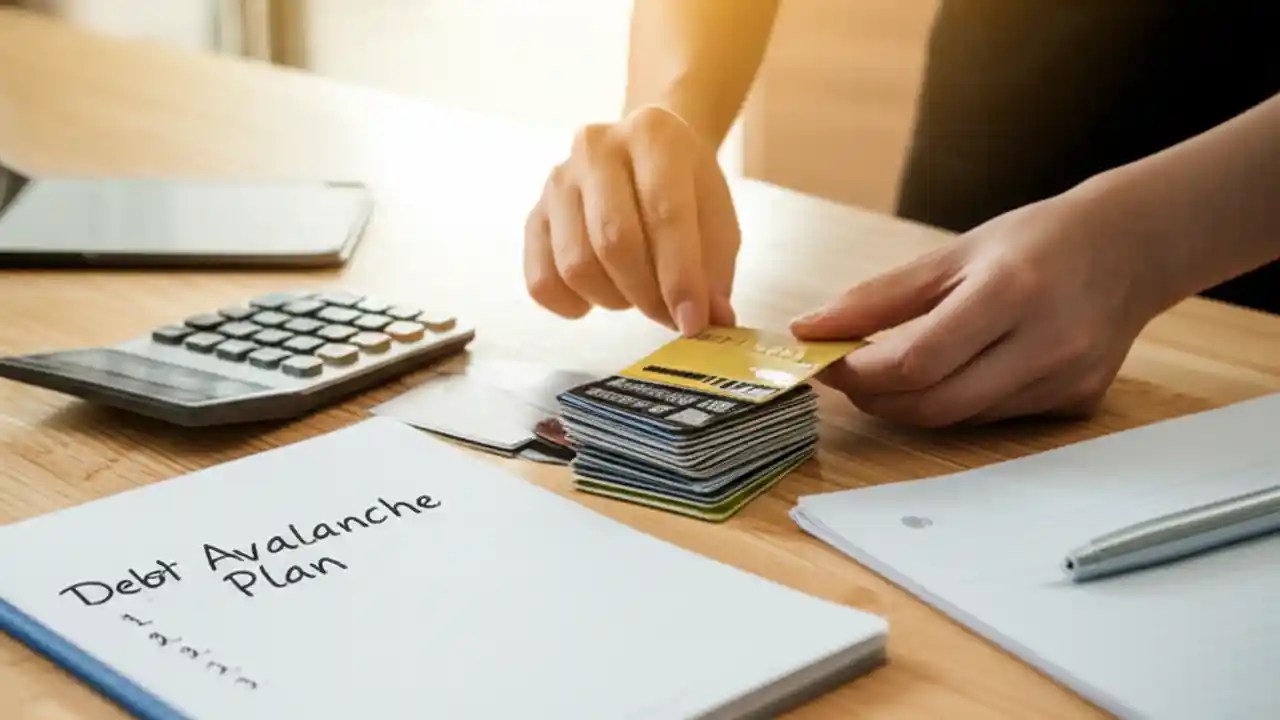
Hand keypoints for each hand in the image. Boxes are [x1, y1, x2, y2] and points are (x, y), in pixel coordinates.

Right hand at [523, 106, 740, 334]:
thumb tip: (714, 320)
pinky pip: (541, 279)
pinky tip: (595, 297)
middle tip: (668, 316)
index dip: (680, 277)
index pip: (664, 214)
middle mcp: (596, 147)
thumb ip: (715, 269)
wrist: (644, 155)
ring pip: (576, 266)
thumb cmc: (685, 189)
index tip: (694, 323)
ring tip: (635, 293)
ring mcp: (558, 180)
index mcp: (653, 135)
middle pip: (614, 241)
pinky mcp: (534, 213)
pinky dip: (570, 304)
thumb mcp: (716, 217)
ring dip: (612, 299)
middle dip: (646, 295)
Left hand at [791, 191, 1170, 426]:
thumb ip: (879, 297)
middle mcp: (1046, 342)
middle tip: (848, 375)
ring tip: (891, 370)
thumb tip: (809, 327)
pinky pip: (993, 417)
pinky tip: (955, 371)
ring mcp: (1066, 379)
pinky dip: (957, 401)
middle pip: (935, 404)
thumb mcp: (954, 254)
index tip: (824, 360)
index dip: (859, 371)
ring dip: (912, 402)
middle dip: (876, 398)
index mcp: (1011, 292)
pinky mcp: (1077, 402)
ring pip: (961, 417)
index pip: (917, 360)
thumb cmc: (1036, 242)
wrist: (1131, 247)